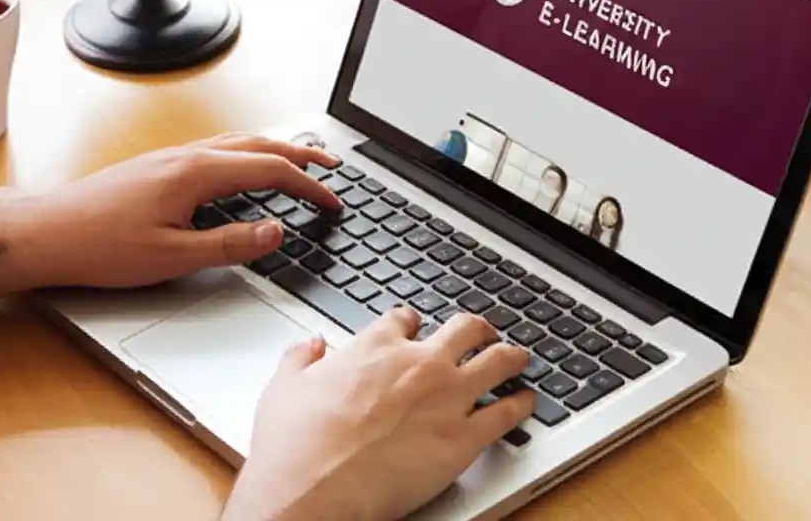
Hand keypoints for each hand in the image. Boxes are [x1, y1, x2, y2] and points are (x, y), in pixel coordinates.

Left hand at [4, 133, 340, 288]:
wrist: (45, 233)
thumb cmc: (100, 247)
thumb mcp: (173, 257)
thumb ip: (230, 244)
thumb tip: (276, 232)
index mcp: (196, 173)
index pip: (270, 171)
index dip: (308, 186)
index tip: (332, 201)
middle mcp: (187, 156)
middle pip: (259, 145)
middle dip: (301, 156)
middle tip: (332, 167)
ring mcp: (171, 157)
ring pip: (238, 142)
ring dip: (275, 150)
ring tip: (299, 161)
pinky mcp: (158, 166)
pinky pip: (218, 149)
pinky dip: (248, 153)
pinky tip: (245, 169)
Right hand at [222, 308, 536, 520]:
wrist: (313, 489)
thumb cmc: (296, 446)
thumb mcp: (284, 388)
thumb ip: (301, 359)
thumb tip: (311, 346)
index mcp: (376, 347)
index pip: (405, 320)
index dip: (413, 325)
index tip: (415, 331)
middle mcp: (419, 364)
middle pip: (463, 328)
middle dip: (475, 329)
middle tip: (480, 333)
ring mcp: (447, 397)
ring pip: (497, 360)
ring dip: (511, 355)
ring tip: (519, 356)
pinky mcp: (464, 439)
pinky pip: (507, 413)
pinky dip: (521, 404)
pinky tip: (526, 402)